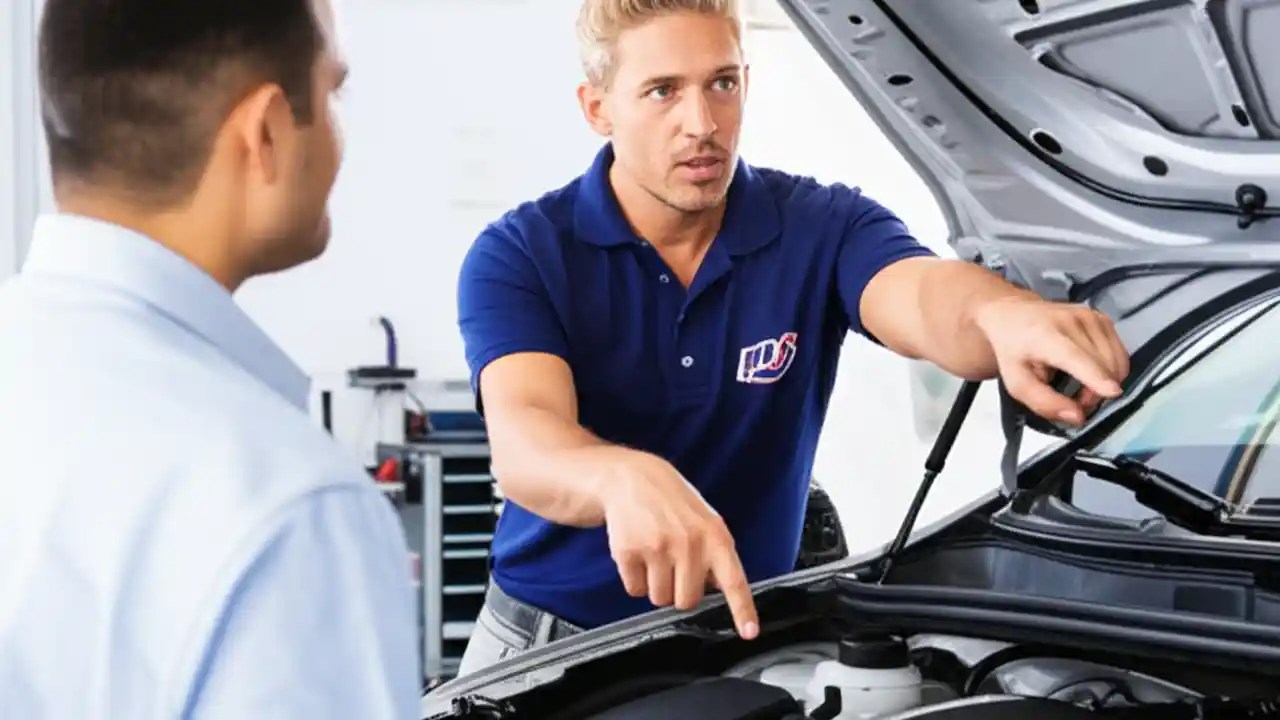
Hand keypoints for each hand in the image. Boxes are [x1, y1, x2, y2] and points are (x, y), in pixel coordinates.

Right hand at [600, 451, 759, 639]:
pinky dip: (634, 578)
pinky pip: (634, 590)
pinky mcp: (629, 552)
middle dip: (679, 590)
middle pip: (687, 601)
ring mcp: (657, 548)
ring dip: (655, 585)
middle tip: (673, 564)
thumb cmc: (672, 502)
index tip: (749, 633)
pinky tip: (637, 552)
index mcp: (715, 537)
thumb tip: (718, 590)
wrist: (630, 478)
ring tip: (654, 555)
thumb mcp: (705, 520)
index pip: (733, 580)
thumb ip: (715, 555)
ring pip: (659, 598)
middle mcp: (689, 544)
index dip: (742, 609)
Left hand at [974, 296, 1128, 424]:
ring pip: (1116, 360)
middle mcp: (1071, 320)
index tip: (1112, 392)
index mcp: (1044, 335)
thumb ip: (1044, 402)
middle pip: (1102, 365)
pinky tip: (1093, 372)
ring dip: (1106, 382)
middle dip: (1096, 393)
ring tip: (1082, 387)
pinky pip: (1120, 352)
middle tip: (1078, 400)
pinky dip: (1111, 369)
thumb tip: (1078, 417)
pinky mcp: (1103, 318)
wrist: (1013, 313)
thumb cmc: (1014, 350)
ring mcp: (1091, 316)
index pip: (1075, 356)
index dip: (1095, 376)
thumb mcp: (1017, 382)